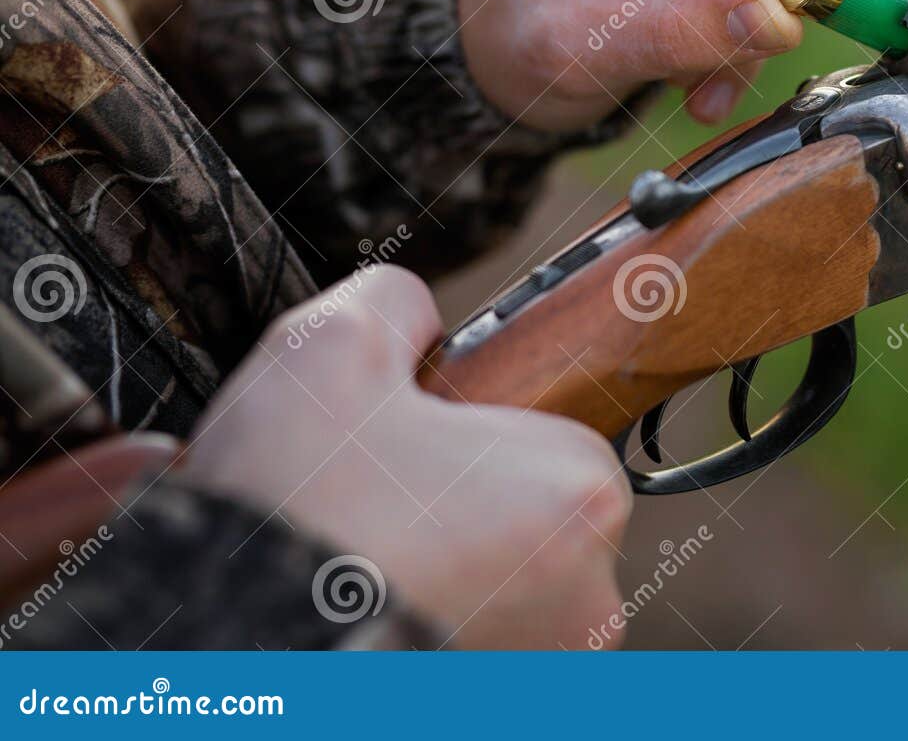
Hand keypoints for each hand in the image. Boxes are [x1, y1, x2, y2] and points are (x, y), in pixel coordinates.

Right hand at [180, 265, 630, 648]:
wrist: (222, 650)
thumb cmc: (292, 506)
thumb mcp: (332, 346)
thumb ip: (396, 302)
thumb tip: (415, 314)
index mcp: (581, 494)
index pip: (551, 438)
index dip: (471, 434)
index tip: (409, 452)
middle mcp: (591, 599)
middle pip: (530, 521)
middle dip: (458, 509)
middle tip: (369, 509)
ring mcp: (548, 673)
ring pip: (499, 593)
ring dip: (441, 575)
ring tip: (355, 566)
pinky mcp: (495, 714)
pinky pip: (470, 651)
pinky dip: (423, 630)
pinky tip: (359, 617)